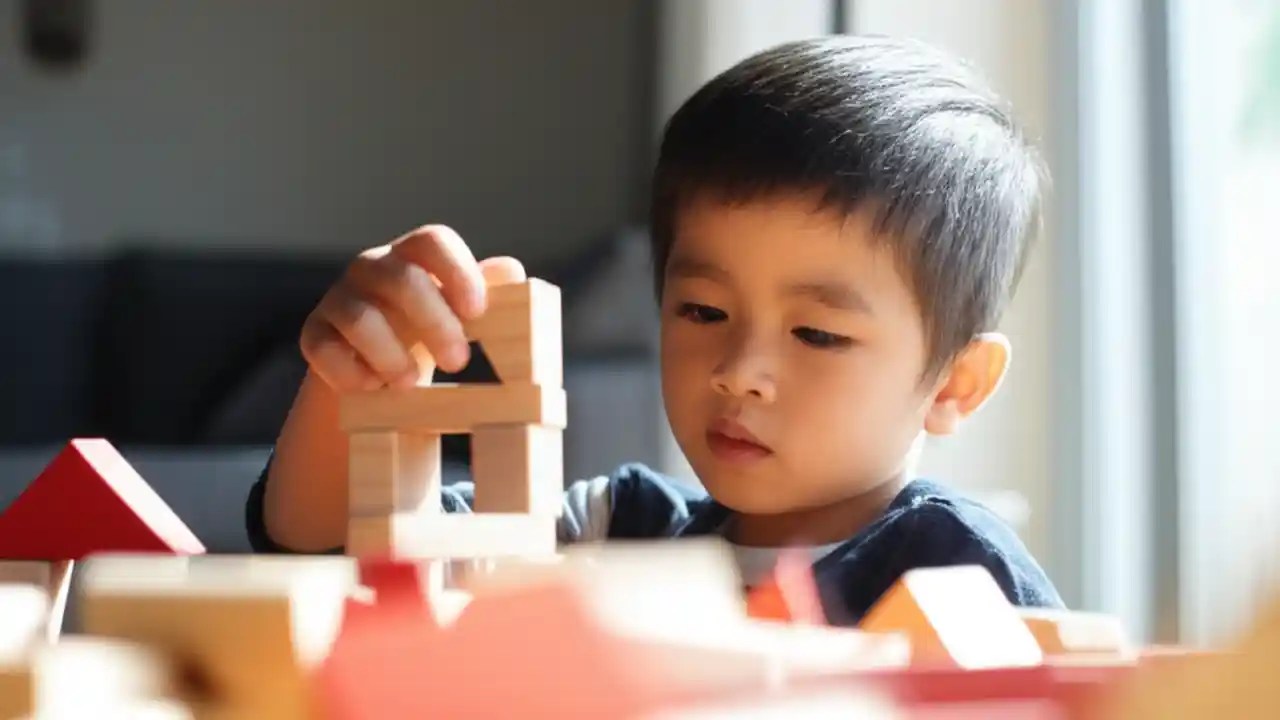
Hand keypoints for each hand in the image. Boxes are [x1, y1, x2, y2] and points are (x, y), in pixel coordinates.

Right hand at [300, 224, 525, 391]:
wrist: (375, 360)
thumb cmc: (426, 327)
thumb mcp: (459, 310)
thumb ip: (487, 290)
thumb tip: (512, 271)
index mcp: (413, 256)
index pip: (433, 241)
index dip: (457, 272)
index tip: (477, 312)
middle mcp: (372, 268)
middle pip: (401, 279)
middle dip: (435, 323)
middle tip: (458, 362)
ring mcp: (339, 299)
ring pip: (360, 318)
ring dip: (391, 355)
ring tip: (411, 384)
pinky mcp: (314, 334)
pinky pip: (323, 349)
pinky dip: (350, 373)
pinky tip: (371, 388)